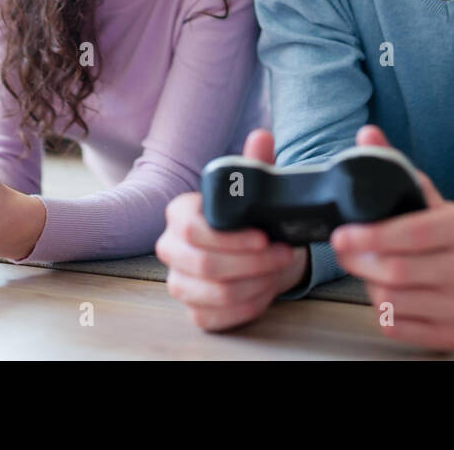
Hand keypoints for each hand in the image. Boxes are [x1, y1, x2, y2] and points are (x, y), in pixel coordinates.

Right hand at [156, 129, 307, 331]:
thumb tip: (261, 136)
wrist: (258, 253)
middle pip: (203, 264)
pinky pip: (220, 316)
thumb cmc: (252, 218)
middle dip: (251, 262)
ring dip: (255, 283)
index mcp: (179, 214)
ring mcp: (180, 283)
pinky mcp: (194, 311)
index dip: (230, 238)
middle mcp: (171, 249)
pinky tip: (266, 290)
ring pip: (214, 293)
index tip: (264, 237)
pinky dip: (250, 305)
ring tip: (278, 269)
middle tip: (283, 253)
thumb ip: (257, 164)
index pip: (191, 230)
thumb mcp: (256, 189)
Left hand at [330, 125, 453, 351]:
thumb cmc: (443, 231)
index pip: (412, 233)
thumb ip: (393, 166)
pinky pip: (397, 327)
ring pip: (392, 301)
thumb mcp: (425, 195)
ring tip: (369, 269)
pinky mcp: (452, 335)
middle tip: (343, 250)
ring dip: (369, 284)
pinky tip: (386, 293)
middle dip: (359, 261)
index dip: (371, 236)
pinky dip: (381, 311)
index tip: (340, 234)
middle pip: (397, 272)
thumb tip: (367, 134)